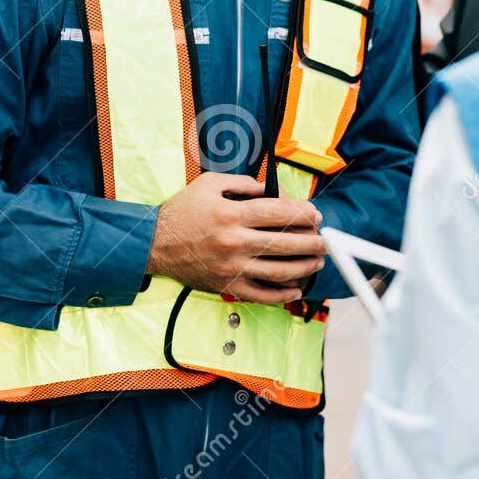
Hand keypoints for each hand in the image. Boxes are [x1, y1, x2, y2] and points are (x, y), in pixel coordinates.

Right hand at [147, 173, 326, 303]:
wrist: (154, 244)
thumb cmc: (182, 212)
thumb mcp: (209, 185)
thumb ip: (242, 183)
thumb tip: (270, 189)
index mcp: (232, 214)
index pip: (278, 213)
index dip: (303, 213)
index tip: (315, 215)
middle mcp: (234, 242)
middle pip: (284, 243)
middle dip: (311, 241)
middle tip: (324, 240)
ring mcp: (231, 267)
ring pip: (278, 271)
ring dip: (304, 267)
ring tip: (317, 261)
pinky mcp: (226, 286)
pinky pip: (260, 295)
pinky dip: (282, 294)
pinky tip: (296, 288)